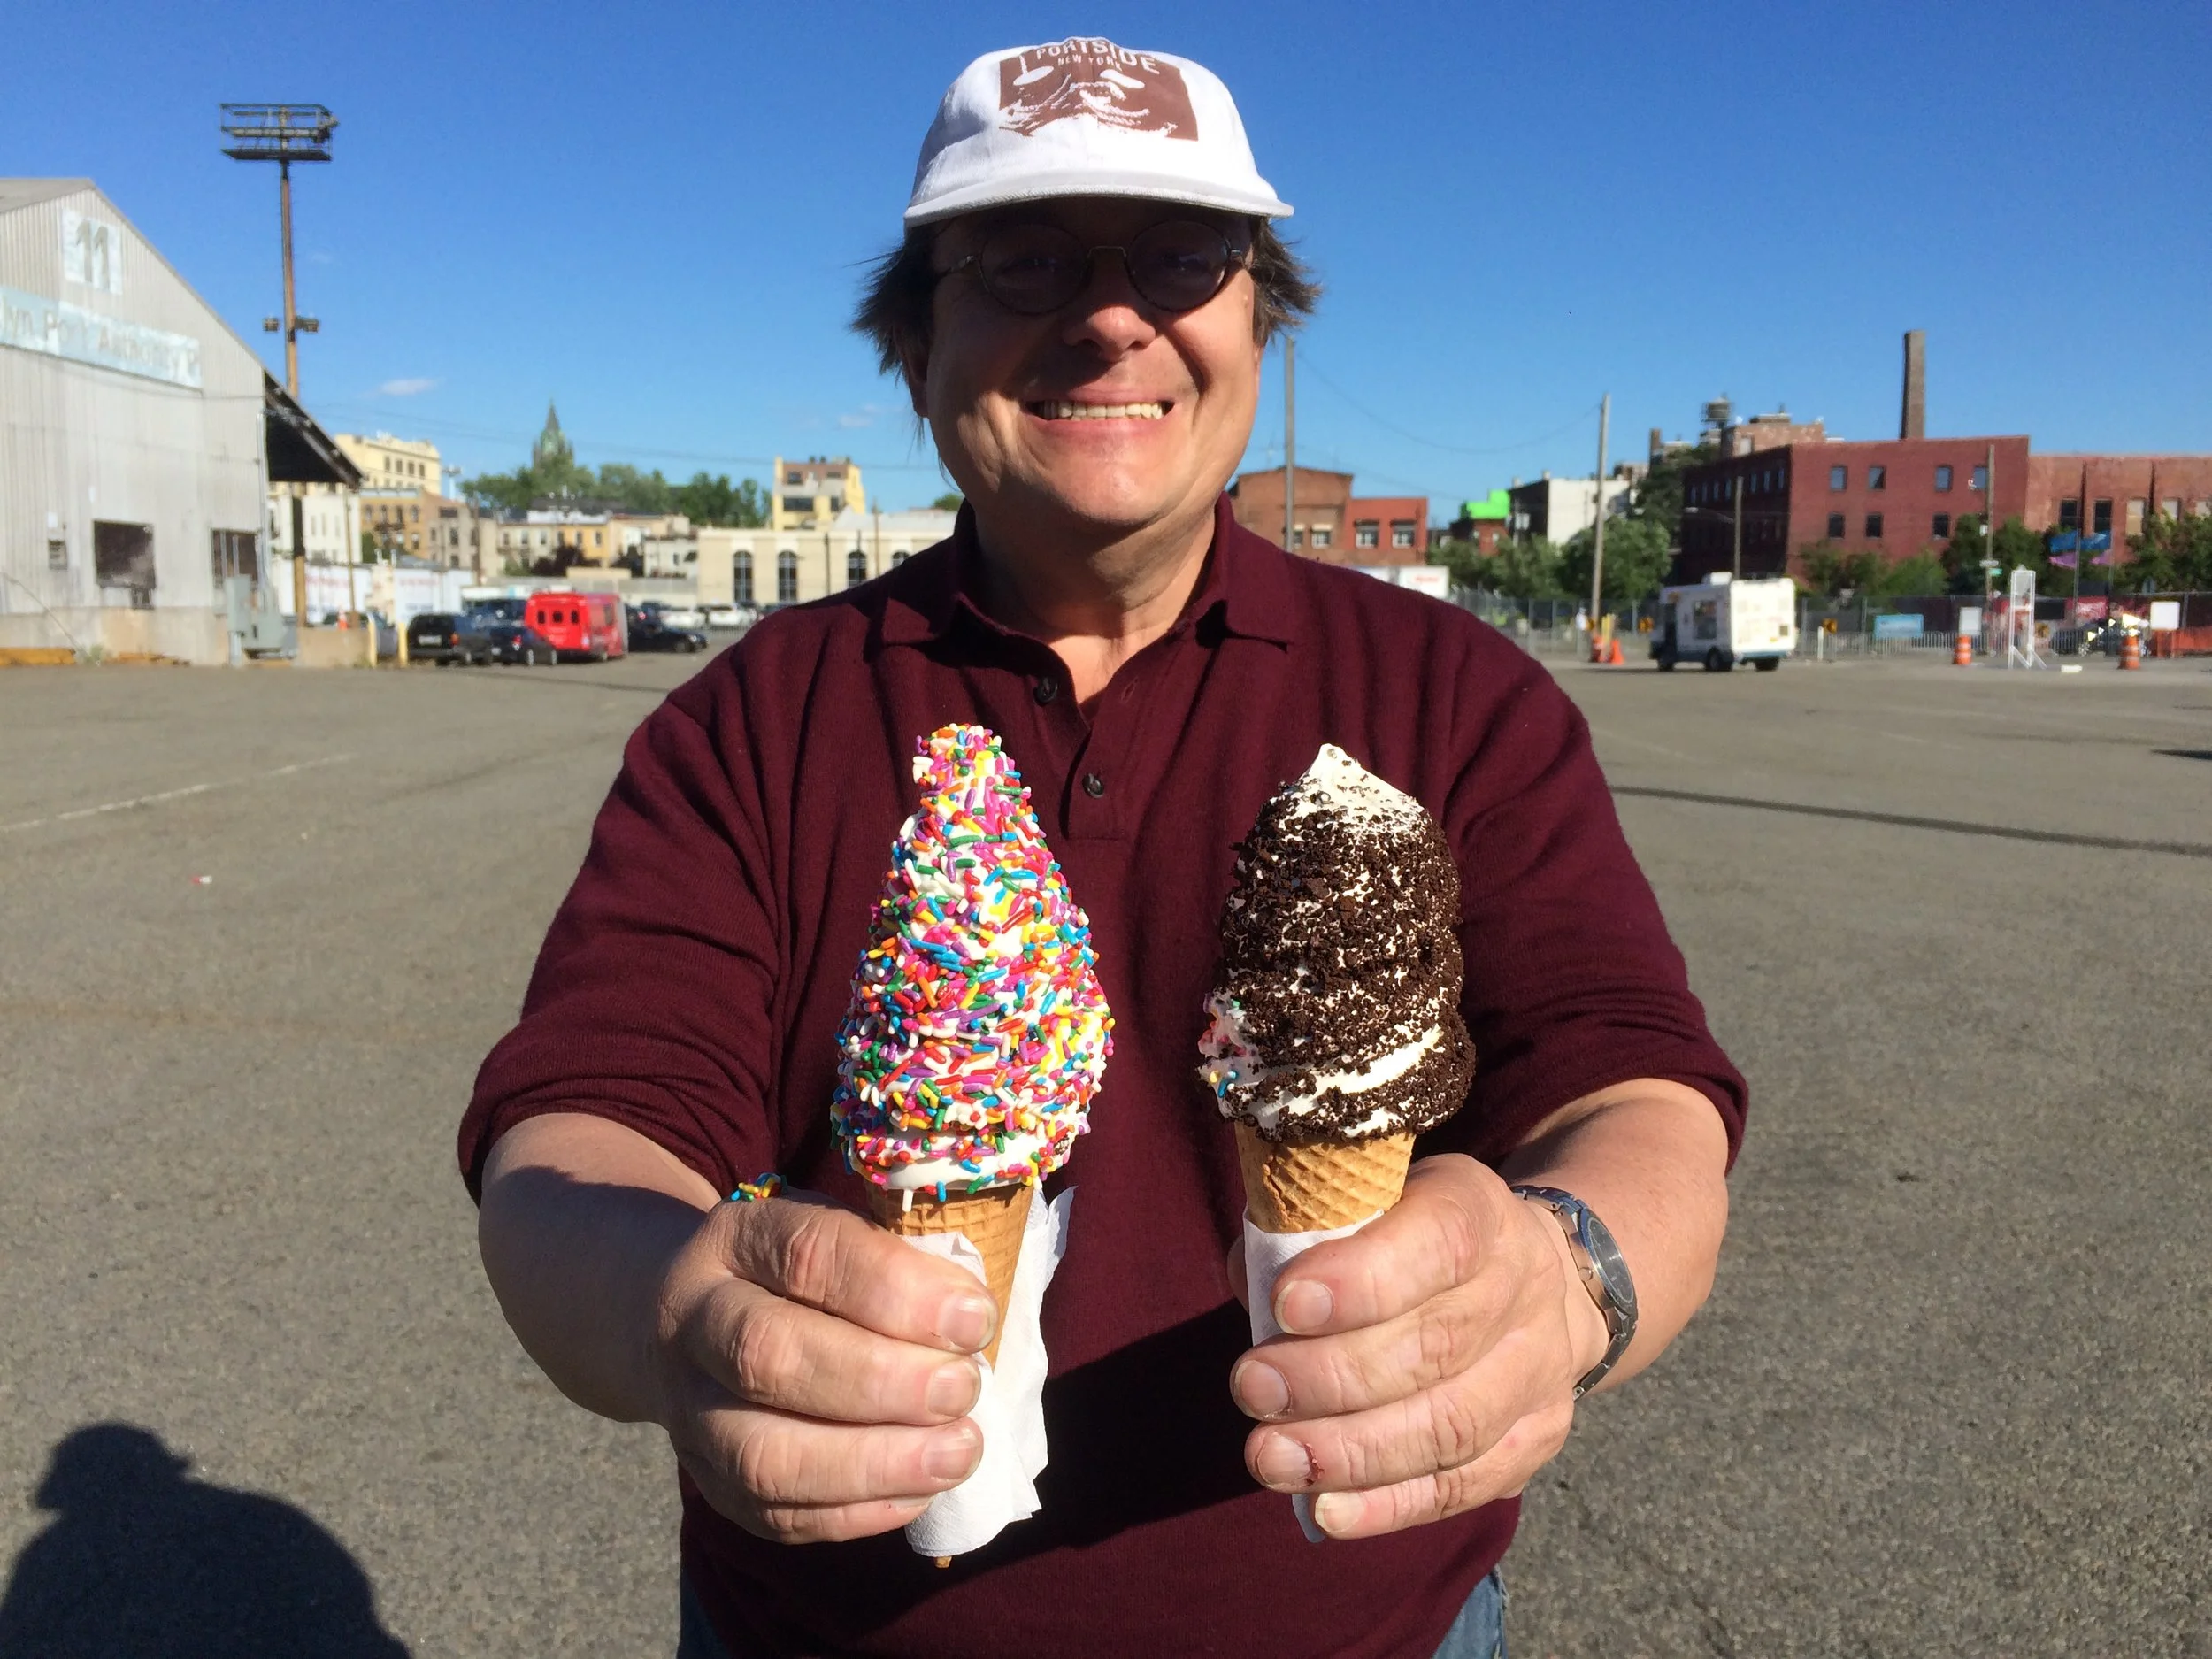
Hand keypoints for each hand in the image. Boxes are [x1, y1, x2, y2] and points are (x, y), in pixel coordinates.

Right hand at [649, 1191, 1000, 1543]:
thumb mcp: (842, 1231)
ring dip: (875, 1462)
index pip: (808, 1254)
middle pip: (769, 1357)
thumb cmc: (802, 1272)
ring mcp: (687, 1413)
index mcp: (735, 1239)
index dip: (896, 1289)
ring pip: (762, 1455)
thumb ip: (900, 1261)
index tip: (973, 1318)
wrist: (693, 1319)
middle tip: (963, 1388)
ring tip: (958, 1452)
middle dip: (883, 1381)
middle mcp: (693, 1323)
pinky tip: (921, 1490)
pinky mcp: (710, 1484)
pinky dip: (858, 1511)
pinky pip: (774, 1516)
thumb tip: (973, 1315)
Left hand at [1225, 1154, 1609, 1539]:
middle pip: (1437, 1346)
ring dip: (1351, 1452)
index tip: (1284, 1304)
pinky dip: (1389, 1505)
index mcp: (1479, 1208)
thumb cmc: (1411, 1232)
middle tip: (1251, 1388)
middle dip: (1331, 1377)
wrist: (1533, 1273)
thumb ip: (1308, 1229)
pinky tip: (1325, 1509)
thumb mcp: (1366, 1196)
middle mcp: (1523, 1286)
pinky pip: (1465, 1485)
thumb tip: (1253, 1286)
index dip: (1361, 1279)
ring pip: (1451, 1426)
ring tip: (1272, 1457)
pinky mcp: (1535, 1439)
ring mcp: (1539, 1370)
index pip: (1439, 1241)